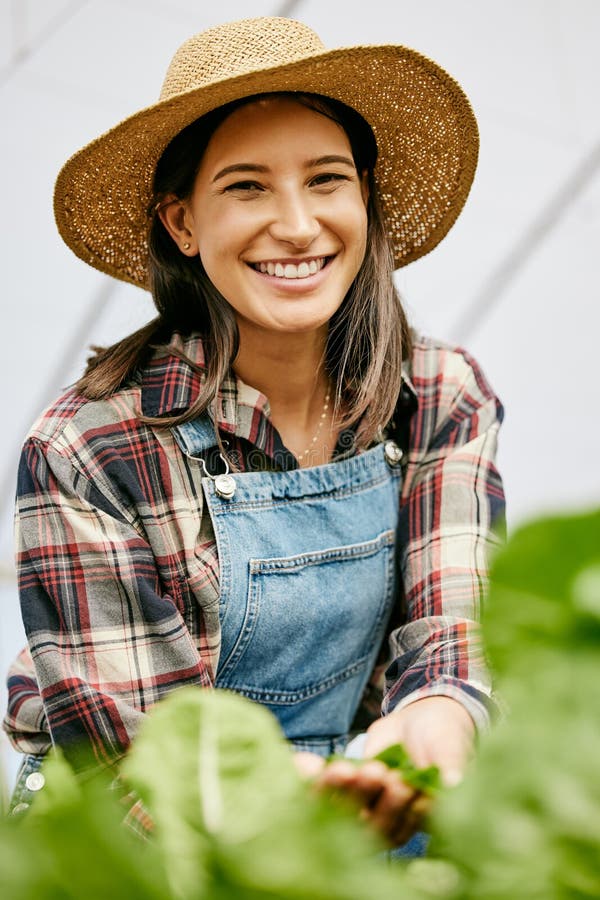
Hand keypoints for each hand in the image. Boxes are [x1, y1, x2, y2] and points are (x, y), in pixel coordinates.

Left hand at [292, 696, 474, 844]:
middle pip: (371, 822)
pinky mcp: (348, 785)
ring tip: (341, 767)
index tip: (400, 783)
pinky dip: (316, 776)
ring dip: (340, 789)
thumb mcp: (449, 749)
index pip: (405, 825)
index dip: (398, 809)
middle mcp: (392, 820)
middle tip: (367, 771)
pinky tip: (306, 763)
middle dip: (365, 797)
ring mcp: (368, 803)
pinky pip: (329, 785)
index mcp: (419, 821)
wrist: (423, 717)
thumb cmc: (445, 737)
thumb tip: (453, 783)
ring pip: (347, 806)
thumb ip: (450, 768)